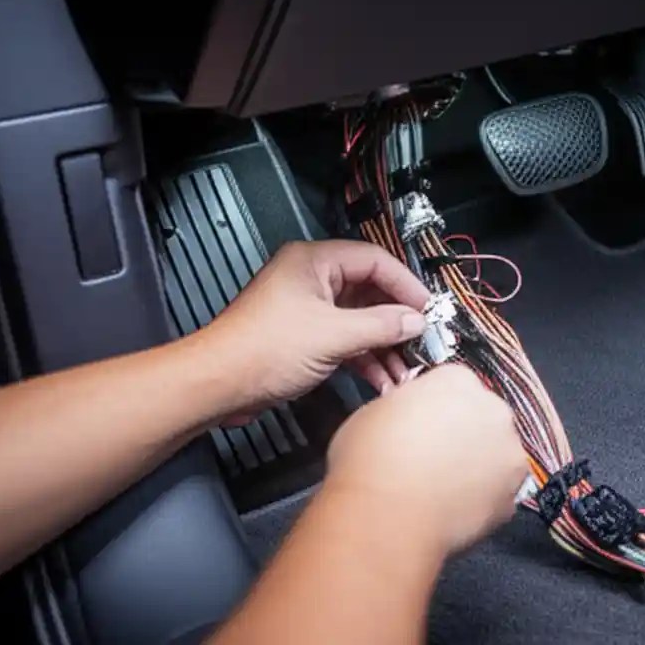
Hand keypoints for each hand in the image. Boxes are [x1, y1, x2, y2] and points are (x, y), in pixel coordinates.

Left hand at [190, 240, 429, 423]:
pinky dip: (365, 358)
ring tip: (407, 367)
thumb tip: (414, 320)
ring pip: (359, 320)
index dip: (405, 284)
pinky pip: (346, 341)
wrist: (217, 385)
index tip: (427, 307)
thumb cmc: (257, 349)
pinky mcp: (304, 338)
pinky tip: (383, 378)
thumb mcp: (333, 335)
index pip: (374, 260)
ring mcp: (307, 309)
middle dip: (397, 320)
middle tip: (423, 338)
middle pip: (369, 291)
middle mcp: (310, 279)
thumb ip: (380, 325)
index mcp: (313, 262)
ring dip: (384, 345)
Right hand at [324, 364, 528, 556]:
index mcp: (457, 380)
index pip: (454, 383)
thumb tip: (409, 417)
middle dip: (464, 431)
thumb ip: (406, 405)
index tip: (423, 421)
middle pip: (482, 414)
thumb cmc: (370, 461)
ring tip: (442, 485)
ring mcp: (508, 453)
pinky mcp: (512, 496)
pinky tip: (451, 507)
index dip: (436, 404)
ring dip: (478, 464)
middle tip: (432, 454)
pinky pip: (499, 491)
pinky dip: (482, 498)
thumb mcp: (374, 410)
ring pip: (496, 453)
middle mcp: (492, 409)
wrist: (388, 517)